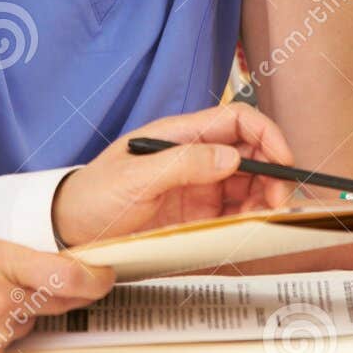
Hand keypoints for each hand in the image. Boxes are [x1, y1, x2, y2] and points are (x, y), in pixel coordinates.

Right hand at [0, 234, 113, 352]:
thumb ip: (10, 256)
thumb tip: (47, 267)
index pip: (66, 276)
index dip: (96, 278)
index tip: (106, 275)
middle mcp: (2, 302)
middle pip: (57, 301)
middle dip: (62, 292)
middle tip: (47, 282)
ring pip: (29, 322)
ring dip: (18, 312)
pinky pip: (7, 343)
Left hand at [51, 104, 294, 247]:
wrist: (69, 231)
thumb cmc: (92, 196)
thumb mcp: (134, 179)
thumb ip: (182, 165)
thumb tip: (231, 158)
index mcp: (180, 135)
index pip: (237, 120)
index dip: (267, 135)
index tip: (282, 161)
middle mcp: (194, 156)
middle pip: (250, 153)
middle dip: (271, 172)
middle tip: (275, 201)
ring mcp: (197, 186)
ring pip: (248, 184)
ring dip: (263, 198)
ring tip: (261, 217)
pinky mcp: (197, 215)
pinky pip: (235, 211)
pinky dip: (249, 218)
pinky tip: (248, 227)